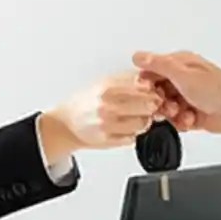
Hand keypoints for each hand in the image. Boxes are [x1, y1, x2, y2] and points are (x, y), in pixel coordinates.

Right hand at [40, 72, 161, 160]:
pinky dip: (133, 133)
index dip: (153, 90)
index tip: (154, 90)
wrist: (66, 122)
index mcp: (108, 88)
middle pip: (147, 106)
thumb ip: (127, 79)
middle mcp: (108, 107)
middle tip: (151, 104)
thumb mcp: (104, 82)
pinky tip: (127, 127)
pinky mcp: (107, 141)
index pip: (143, 87)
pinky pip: (132, 138)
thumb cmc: (86, 101)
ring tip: (138, 116)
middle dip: (153, 105)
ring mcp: (108, 125)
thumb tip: (148, 78)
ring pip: (142, 124)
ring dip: (144, 120)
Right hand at [131, 51, 220, 133]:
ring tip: (182, 112)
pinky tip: (190, 119)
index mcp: (179, 65)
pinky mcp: (190, 112)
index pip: (150, 72)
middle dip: (159, 102)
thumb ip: (159, 65)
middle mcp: (181, 79)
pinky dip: (181, 122)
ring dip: (171, 113)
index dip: (147, 85)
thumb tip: (138, 56)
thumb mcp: (184, 75)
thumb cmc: (219, 89)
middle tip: (169, 104)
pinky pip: (175, 120)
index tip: (152, 93)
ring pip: (164, 108)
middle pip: (155, 92)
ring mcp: (186, 96)